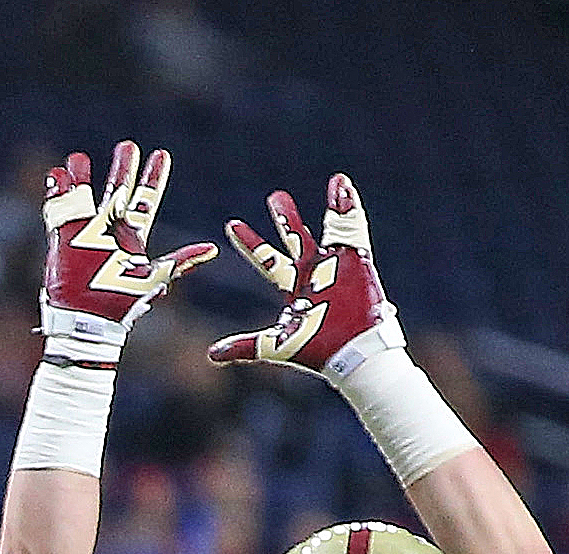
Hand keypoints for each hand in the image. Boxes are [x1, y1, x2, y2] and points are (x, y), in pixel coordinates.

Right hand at [40, 141, 217, 341]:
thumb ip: (180, 262)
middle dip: (123, 168)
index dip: (153, 178)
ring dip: (81, 176)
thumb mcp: (154, 279)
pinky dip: (57, 192)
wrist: (87, 321)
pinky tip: (57, 175)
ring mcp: (85, 232)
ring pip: (84, 195)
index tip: (160, 154)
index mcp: (132, 236)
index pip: (146, 200)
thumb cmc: (121, 303)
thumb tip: (213, 250)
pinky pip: (58, 210)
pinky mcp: (61, 238)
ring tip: (78, 159)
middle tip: (127, 146)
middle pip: (118, 191)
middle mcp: (110, 230)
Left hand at [208, 174, 404, 372]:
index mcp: (293, 288)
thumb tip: (211, 356)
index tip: (231, 225)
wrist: (350, 354)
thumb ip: (244, 347)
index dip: (249, 243)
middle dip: (285, 218)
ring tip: (335, 182)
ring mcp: (336, 266)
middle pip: (296, 239)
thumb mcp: (274, 346)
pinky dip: (349, 207)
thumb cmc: (316, 352)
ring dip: (333, 205)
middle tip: (275, 196)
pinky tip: (341, 185)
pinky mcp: (357, 261)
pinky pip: (353, 229)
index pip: (266, 260)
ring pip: (331, 228)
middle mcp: (314, 273)